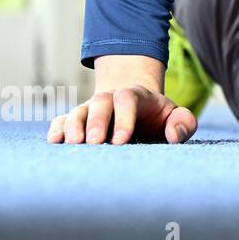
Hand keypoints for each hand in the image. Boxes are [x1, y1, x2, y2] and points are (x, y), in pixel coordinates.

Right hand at [46, 84, 197, 145]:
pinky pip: (62, 120)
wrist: (136, 106)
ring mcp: (91, 109)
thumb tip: (174, 135)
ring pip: (79, 111)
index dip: (124, 118)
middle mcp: (110, 99)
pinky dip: (57, 128)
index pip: (128, 100)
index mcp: (136, 96)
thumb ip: (184, 122)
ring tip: (73, 143)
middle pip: (100, 103)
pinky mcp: (78, 121)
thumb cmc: (158, 117)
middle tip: (94, 143)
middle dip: (96, 122)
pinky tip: (54, 141)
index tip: (122, 141)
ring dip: (74, 126)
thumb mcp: (177, 116)